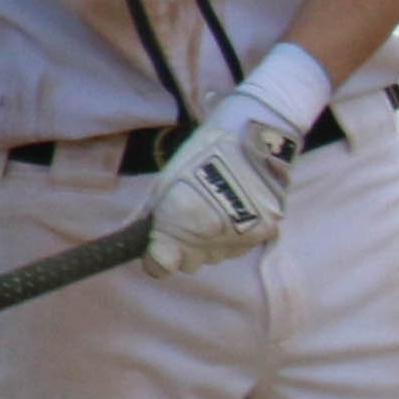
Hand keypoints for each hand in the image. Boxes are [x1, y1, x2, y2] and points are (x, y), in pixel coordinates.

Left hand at [143, 62, 319, 275]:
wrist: (256, 133)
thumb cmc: (204, 151)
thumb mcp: (166, 179)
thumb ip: (149, 215)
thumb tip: (132, 237)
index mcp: (183, 217)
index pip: (161, 265)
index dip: (155, 258)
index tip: (156, 247)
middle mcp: (212, 234)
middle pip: (190, 264)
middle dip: (184, 247)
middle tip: (188, 218)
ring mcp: (242, 235)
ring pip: (215, 257)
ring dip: (210, 241)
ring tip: (215, 208)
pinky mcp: (266, 232)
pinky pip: (239, 247)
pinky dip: (233, 235)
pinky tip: (233, 210)